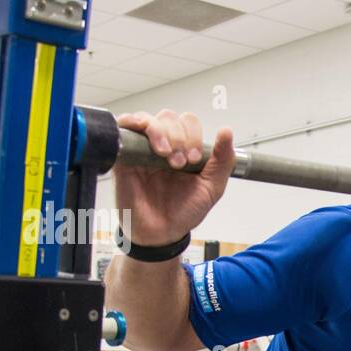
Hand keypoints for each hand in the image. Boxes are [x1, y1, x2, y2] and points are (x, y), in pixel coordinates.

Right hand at [112, 110, 235, 247]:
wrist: (161, 233)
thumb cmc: (184, 211)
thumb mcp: (212, 187)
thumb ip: (222, 160)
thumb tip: (227, 131)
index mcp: (184, 148)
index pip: (188, 122)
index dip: (193, 135)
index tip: (193, 160)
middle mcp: (163, 144)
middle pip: (169, 117)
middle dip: (178, 136)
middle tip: (179, 163)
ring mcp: (142, 148)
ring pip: (148, 119)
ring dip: (160, 132)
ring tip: (164, 155)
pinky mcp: (123, 155)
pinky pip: (123, 127)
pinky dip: (132, 122)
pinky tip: (142, 133)